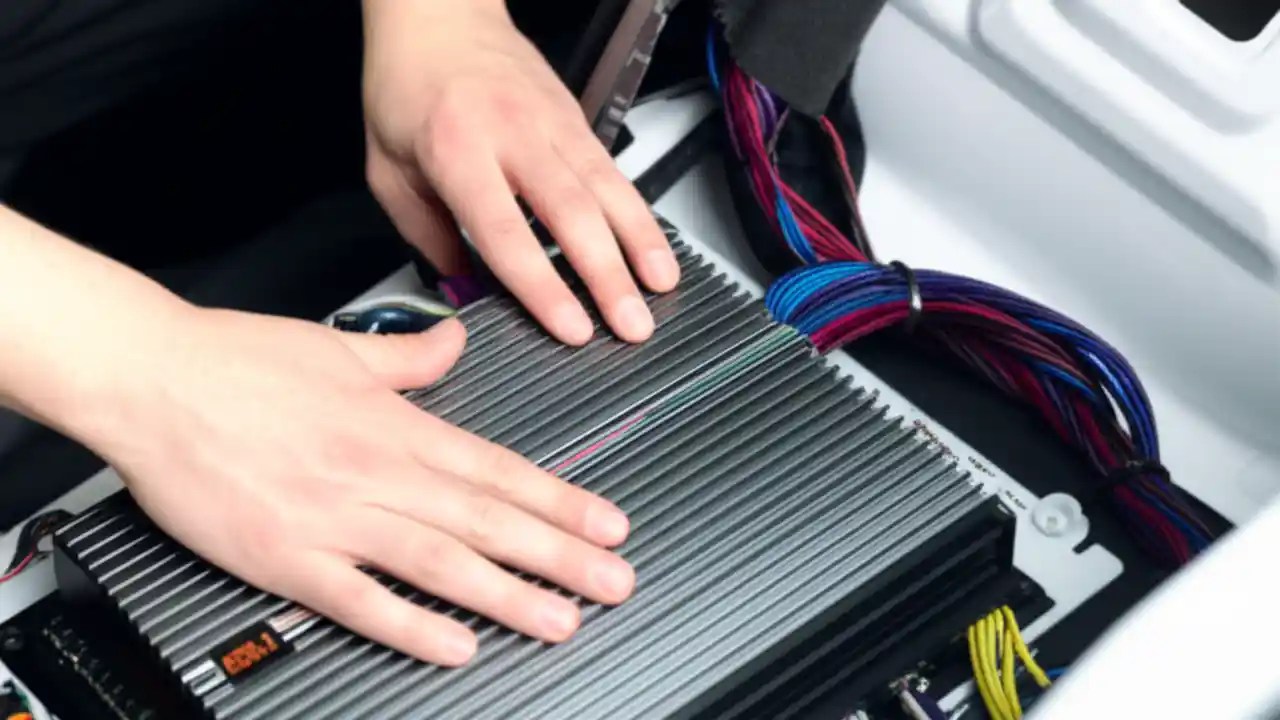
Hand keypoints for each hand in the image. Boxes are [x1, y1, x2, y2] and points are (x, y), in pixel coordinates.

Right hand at [82, 310, 635, 665]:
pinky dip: (412, 625)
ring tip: (562, 620)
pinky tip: (457, 644)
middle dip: (560, 555)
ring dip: (508, 594)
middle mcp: (376, 473)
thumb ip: (409, 353)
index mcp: (394, 425)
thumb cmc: (236, 360)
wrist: (150, 377)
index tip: (608, 525)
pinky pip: (361, 600)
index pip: (498, 469)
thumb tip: (455, 343)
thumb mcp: (339, 345)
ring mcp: (334, 518)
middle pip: (487, 520)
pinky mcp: (287, 558)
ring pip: (441, 562)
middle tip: (614, 582)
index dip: (561, 501)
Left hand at [361, 0, 679, 345]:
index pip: (505, 230)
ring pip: (608, 190)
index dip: (542, 285)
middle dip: (608, 276)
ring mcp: (553, 123)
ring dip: (640, 245)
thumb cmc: (408, 86)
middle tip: (631, 325)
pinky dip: (641, 216)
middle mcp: (513, 133)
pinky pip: (615, 174)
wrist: (439, 14)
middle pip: (571, 214)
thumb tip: (465, 290)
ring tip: (661, 290)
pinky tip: (657, 250)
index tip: (571, 327)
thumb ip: (427, 235)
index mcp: (456, 149)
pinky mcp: (577, 120)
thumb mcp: (389, 169)